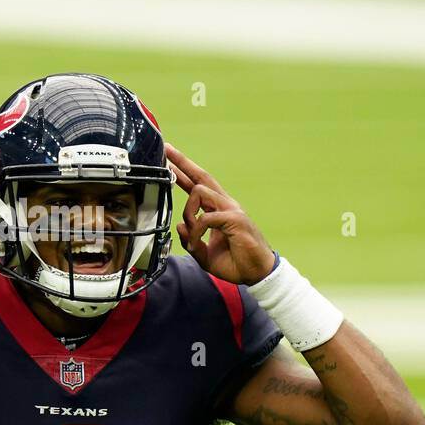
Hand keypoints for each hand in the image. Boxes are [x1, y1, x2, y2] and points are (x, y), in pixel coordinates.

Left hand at [164, 143, 274, 285]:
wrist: (257, 274)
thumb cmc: (235, 263)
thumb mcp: (205, 254)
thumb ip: (191, 240)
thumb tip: (179, 226)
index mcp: (218, 209)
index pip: (198, 185)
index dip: (183, 171)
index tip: (169, 158)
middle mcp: (225, 204)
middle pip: (201, 176)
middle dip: (182, 162)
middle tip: (167, 150)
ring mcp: (232, 209)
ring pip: (200, 192)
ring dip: (188, 213)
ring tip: (192, 233)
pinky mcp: (235, 218)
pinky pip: (206, 217)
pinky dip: (196, 230)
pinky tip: (197, 242)